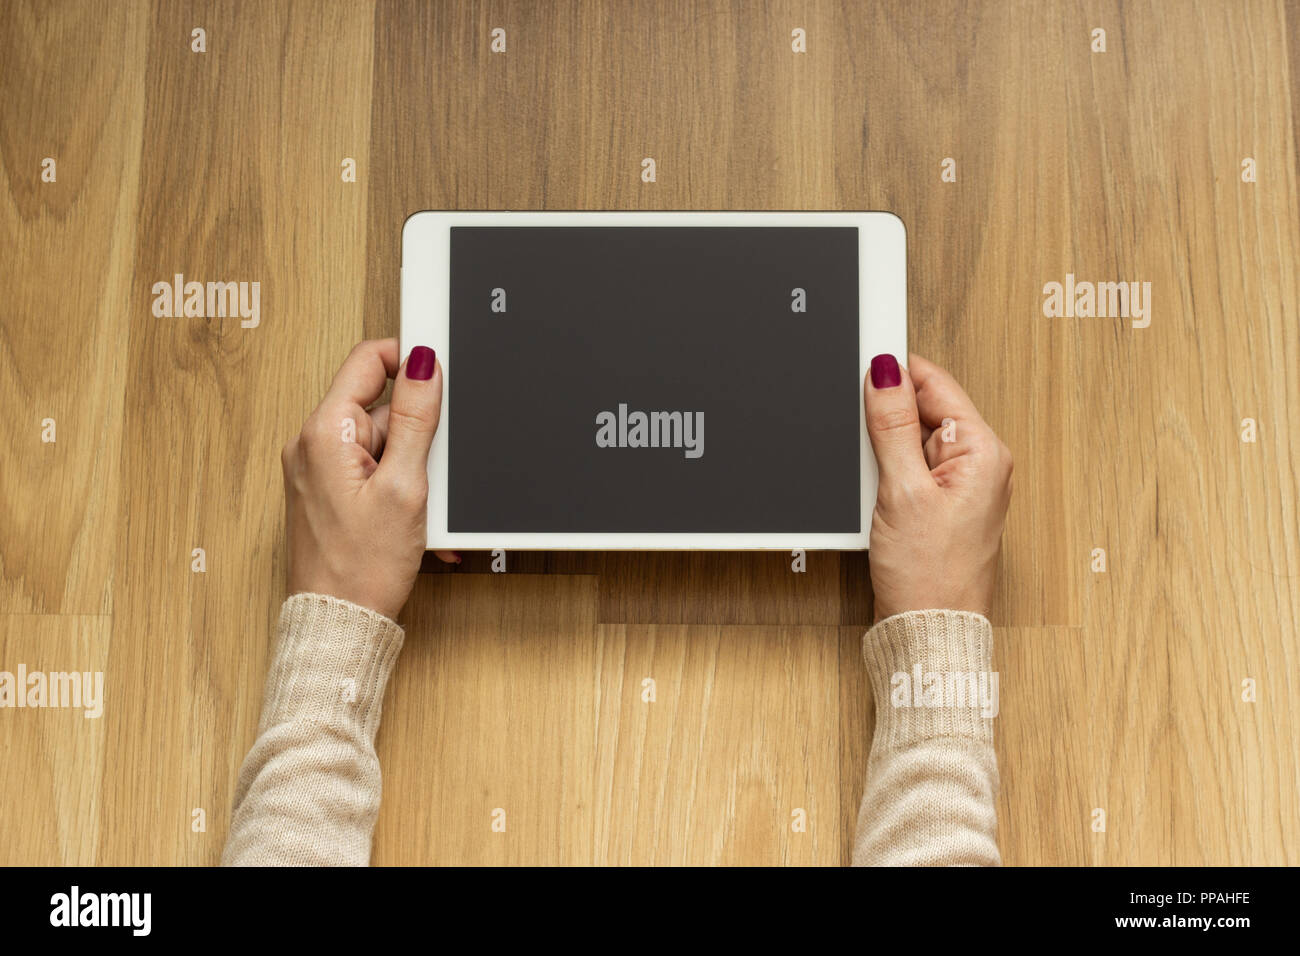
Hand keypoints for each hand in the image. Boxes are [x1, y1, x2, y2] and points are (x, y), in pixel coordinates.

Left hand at [282, 338, 456, 620]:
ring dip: (413, 468)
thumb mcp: (404, 485)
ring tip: (421, 508)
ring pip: (383, 441)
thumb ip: (416, 418)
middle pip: (381, 404)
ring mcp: (319, 468)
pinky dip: (400, 487)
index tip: (442, 379)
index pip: (369, 359)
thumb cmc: (362, 566)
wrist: (341, 621)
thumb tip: (423, 362)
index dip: (411, 361)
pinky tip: (413, 518)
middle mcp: (312, 443)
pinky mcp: (329, 491)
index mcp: (324, 431)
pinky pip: (373, 470)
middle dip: (418, 434)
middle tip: (430, 472)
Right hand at [863, 353, 1012, 621]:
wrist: (927, 632)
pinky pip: (906, 473)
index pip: (936, 383)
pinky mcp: (938, 508)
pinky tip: (880, 505)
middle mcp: (978, 465)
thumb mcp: (902, 490)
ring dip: (883, 456)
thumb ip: (891, 425)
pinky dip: (885, 480)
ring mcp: (959, 487)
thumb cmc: (930, 576)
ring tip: (881, 493)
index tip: (862, 370)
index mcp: (983, 450)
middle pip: (921, 412)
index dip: (895, 375)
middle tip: (872, 458)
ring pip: (908, 443)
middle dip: (886, 424)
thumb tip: (885, 372)